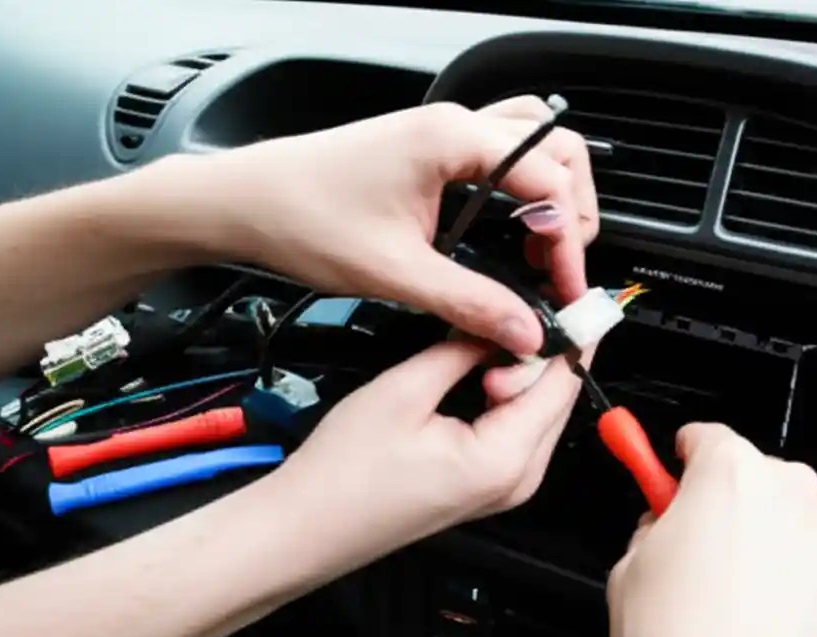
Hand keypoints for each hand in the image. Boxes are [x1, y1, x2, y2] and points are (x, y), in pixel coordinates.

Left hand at [174, 95, 597, 357]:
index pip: (549, 182)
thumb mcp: (394, 273)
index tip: (565, 288)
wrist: (243, 201)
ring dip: (552, 192)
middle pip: (558, 149)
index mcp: (452, 140)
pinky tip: (508, 231)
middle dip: (573, 209)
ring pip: (534, 145)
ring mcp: (443, 133)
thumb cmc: (301, 217)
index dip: (568, 241)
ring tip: (542, 247)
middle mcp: (454, 125)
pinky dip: (522, 188)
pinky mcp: (430, 150)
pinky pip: (501, 155)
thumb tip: (524, 331)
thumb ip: (470, 303)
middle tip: (561, 266)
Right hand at [268, 339, 583, 577]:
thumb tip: (502, 320)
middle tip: (502, 317)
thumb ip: (463, 348)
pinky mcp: (488, 485)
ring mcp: (506, 487)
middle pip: (559, 397)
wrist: (306, 528)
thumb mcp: (404, 389)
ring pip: (539, 411)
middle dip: (542, 351)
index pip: (564, 383)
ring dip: (521, 373)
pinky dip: (506, 395)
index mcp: (503, 460)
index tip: (571, 295)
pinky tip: (476, 375)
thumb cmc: (342, 475)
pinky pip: (517, 428)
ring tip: (475, 352)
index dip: (571, 334)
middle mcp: (518, 480)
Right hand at [607, 424, 816, 636]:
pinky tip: (776, 631)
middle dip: (737, 509)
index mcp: (731, 476)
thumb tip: (664, 521)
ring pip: (804, 531)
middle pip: (764, 482)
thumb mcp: (629, 567)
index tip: (684, 465)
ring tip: (742, 607)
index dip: (689, 455)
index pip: (710, 439)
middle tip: (707, 554)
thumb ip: (654, 525)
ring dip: (779, 552)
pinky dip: (812, 596)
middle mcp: (794, 497)